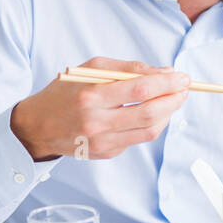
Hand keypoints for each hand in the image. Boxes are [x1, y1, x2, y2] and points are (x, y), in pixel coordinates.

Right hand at [10, 57, 190, 160]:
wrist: (38, 126)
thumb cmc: (66, 92)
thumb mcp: (91, 69)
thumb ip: (128, 68)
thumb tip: (165, 72)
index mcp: (90, 96)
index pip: (139, 90)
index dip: (166, 83)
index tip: (182, 77)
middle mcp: (96, 122)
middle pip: (149, 114)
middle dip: (174, 100)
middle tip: (184, 88)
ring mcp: (102, 142)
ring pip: (149, 131)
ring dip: (168, 114)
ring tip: (174, 99)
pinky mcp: (106, 153)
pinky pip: (138, 139)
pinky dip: (152, 124)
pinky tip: (154, 112)